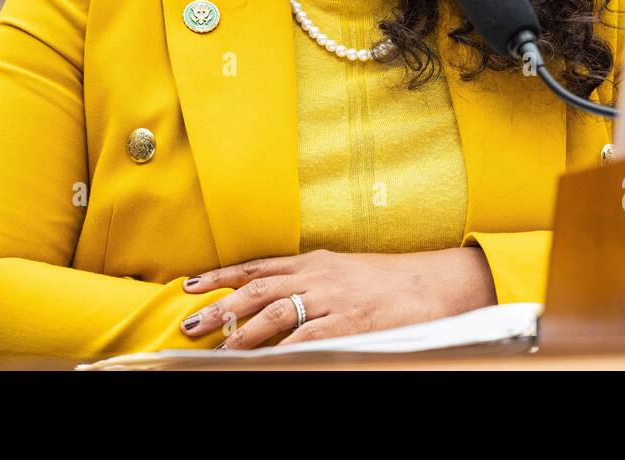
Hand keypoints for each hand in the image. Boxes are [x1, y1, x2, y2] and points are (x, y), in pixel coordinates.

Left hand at [179, 247, 496, 349]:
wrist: (434, 284)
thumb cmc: (387, 281)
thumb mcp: (342, 270)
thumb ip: (308, 279)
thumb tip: (270, 294)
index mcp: (314, 263)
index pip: (257, 267)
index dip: (222, 276)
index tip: (190, 286)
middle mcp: (317, 277)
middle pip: (256, 291)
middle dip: (219, 308)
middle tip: (189, 325)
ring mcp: (332, 300)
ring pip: (275, 313)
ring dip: (242, 334)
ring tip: (219, 351)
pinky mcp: (349, 324)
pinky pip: (307, 338)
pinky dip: (283, 351)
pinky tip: (263, 361)